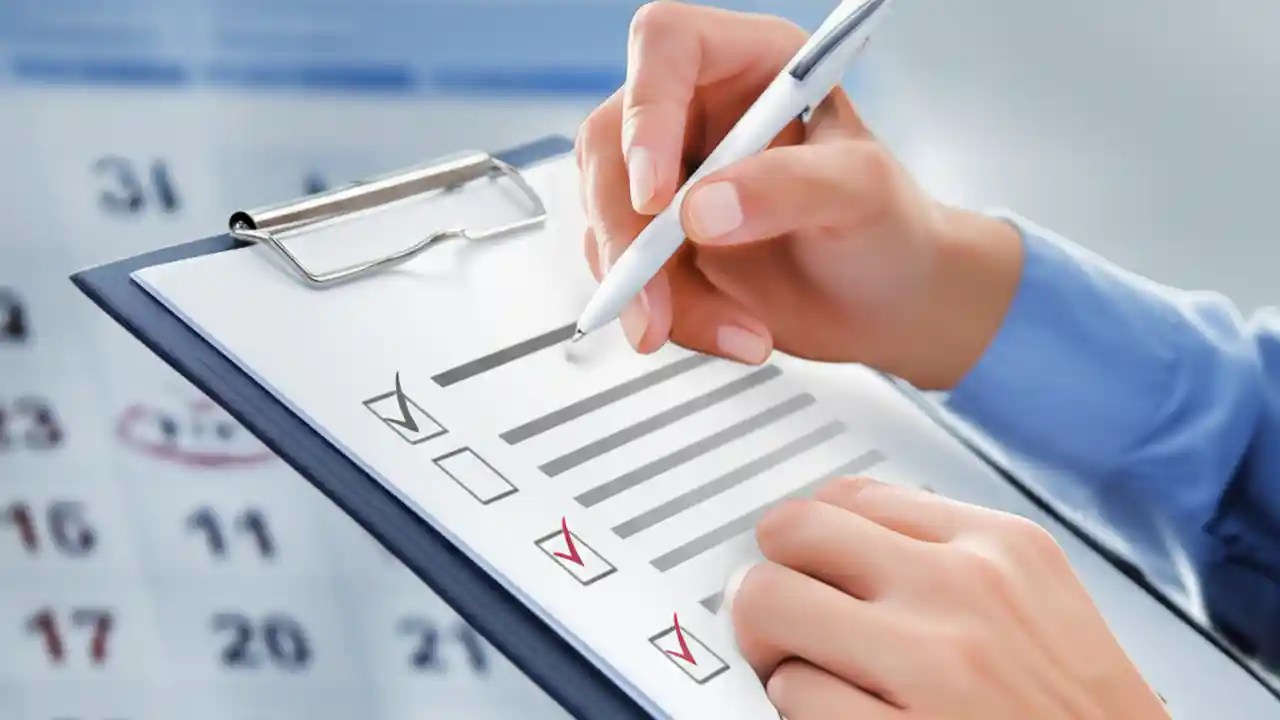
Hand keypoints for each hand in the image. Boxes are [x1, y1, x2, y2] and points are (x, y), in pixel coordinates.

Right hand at [577, 2, 1022, 388]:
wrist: (887, 303)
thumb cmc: (887, 226)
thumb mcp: (862, 194)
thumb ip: (790, 188)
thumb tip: (702, 210)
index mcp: (748, 62)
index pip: (665, 45)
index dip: (646, 112)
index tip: (657, 197)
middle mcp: (696, 112)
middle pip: (612, 144)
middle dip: (628, 235)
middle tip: (658, 299)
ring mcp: (669, 179)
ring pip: (609, 221)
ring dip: (654, 292)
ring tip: (738, 332)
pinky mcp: (656, 242)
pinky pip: (627, 275)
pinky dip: (670, 317)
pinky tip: (733, 333)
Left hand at [730, 477, 1169, 718]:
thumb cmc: (1081, 718)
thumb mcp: (1040, 606)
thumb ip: (949, 562)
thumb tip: (838, 546)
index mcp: (1002, 548)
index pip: (849, 495)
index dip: (810, 539)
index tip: (804, 567)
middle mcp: (963, 591)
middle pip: (791, 530)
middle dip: (770, 576)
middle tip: (779, 619)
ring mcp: (932, 665)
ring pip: (769, 604)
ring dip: (778, 648)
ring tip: (813, 677)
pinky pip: (790, 693)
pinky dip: (798, 710)